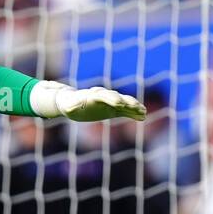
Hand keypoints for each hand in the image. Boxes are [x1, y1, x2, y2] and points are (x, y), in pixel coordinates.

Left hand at [30, 82, 146, 122]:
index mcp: (93, 95)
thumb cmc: (70, 104)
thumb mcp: (69, 106)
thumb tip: (69, 109)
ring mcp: (110, 102)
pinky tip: (143, 117)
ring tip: (143, 111)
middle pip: (118, 97)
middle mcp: (104, 97)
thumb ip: (71, 107)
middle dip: (127, 101)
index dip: (112, 99)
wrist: (74, 102)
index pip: (104, 95)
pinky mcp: (114, 109)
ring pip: (124, 103)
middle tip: (137, 106)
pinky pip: (125, 111)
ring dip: (134, 107)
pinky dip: (133, 113)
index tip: (119, 103)